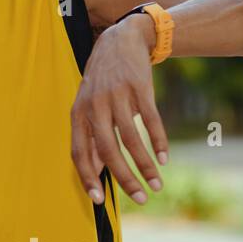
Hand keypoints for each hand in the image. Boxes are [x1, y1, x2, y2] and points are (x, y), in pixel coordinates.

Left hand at [70, 14, 168, 205]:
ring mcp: (117, 96)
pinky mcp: (139, 88)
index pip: (79, 152)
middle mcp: (95, 106)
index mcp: (79, 114)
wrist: (120, 40)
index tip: (98, 200)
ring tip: (156, 185)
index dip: (87, 177)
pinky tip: (164, 159)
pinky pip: (150, 121)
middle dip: (124, 178)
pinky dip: (158, 141)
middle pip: (107, 150)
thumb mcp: (88, 106)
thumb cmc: (101, 81)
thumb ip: (90, 136)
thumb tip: (95, 171)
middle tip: (140, 200)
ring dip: (145, 166)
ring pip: (131, 139)